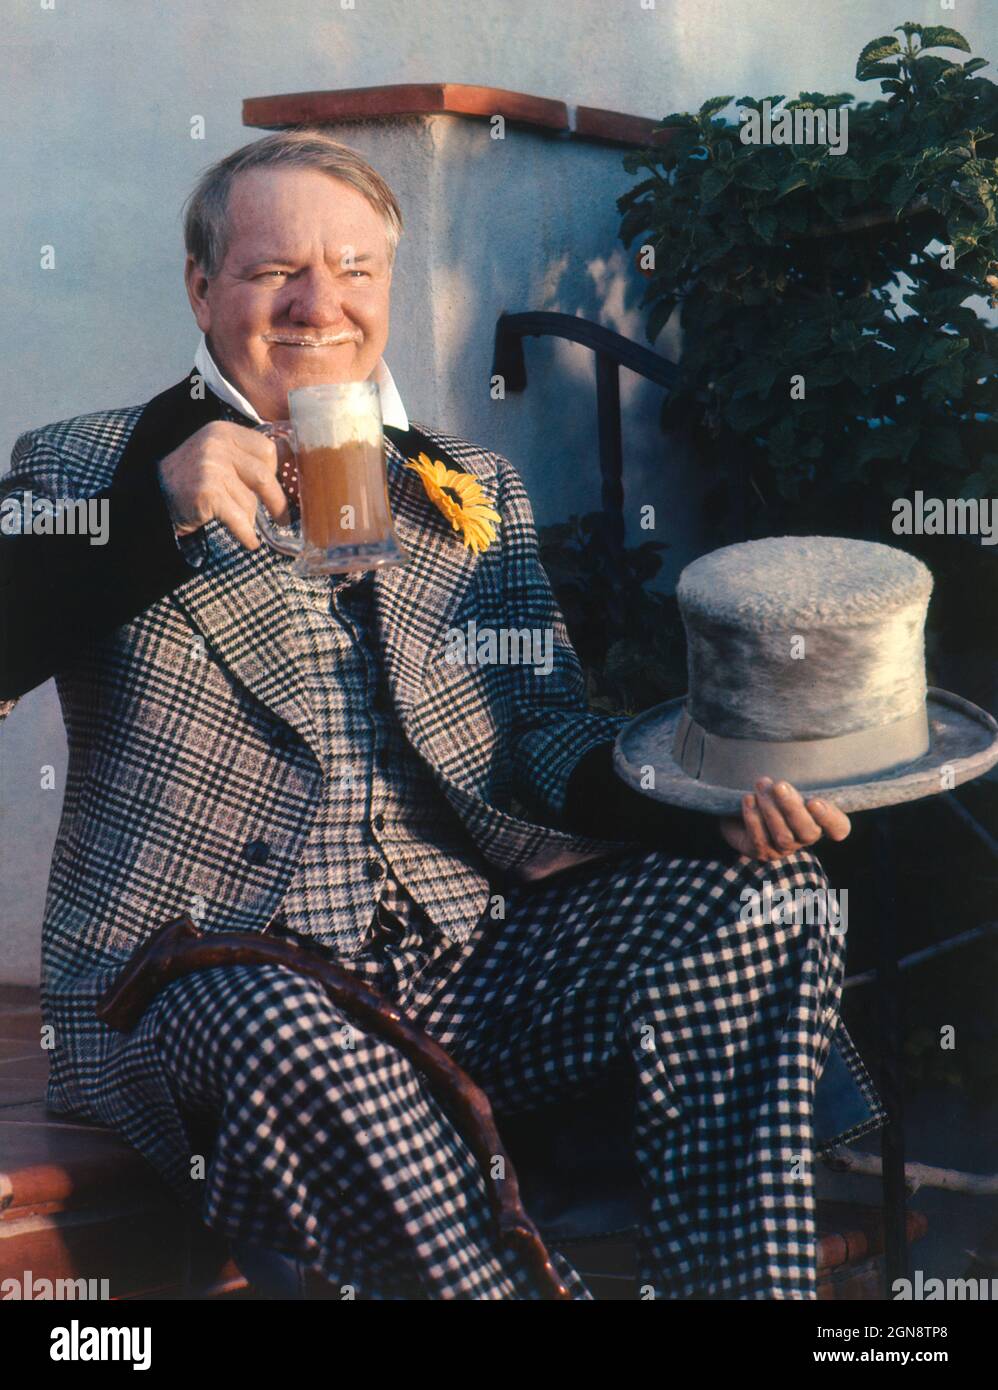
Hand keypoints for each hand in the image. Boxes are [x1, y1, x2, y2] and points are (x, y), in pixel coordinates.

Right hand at [156, 422, 289, 551]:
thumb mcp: (217, 457)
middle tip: (283, 518)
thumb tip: (290, 461)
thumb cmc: (191, 481)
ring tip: (241, 524)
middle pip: (264, 476)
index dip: (275, 471)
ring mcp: (211, 468)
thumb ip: (246, 457)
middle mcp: (217, 445)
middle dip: (276, 501)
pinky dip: (247, 534)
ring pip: (250, 500)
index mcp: (223, 432)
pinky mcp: (207, 493)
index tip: (276, 487)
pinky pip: (240, 518)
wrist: (152, 500)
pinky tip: (250, 541)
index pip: (267, 449)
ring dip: (249, 518)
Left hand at [718, 776, 850, 860]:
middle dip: (793, 808)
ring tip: (760, 785)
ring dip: (770, 809)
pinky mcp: (763, 852)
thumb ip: (793, 781)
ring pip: (783, 836)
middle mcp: (806, 837)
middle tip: (779, 785)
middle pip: (808, 832)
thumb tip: (791, 764)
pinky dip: (753, 818)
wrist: (740, 808)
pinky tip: (748, 799)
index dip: (830, 818)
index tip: (814, 801)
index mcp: (819, 819)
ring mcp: (785, 848)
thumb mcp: (786, 782)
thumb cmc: (772, 790)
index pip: (839, 826)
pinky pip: (760, 839)